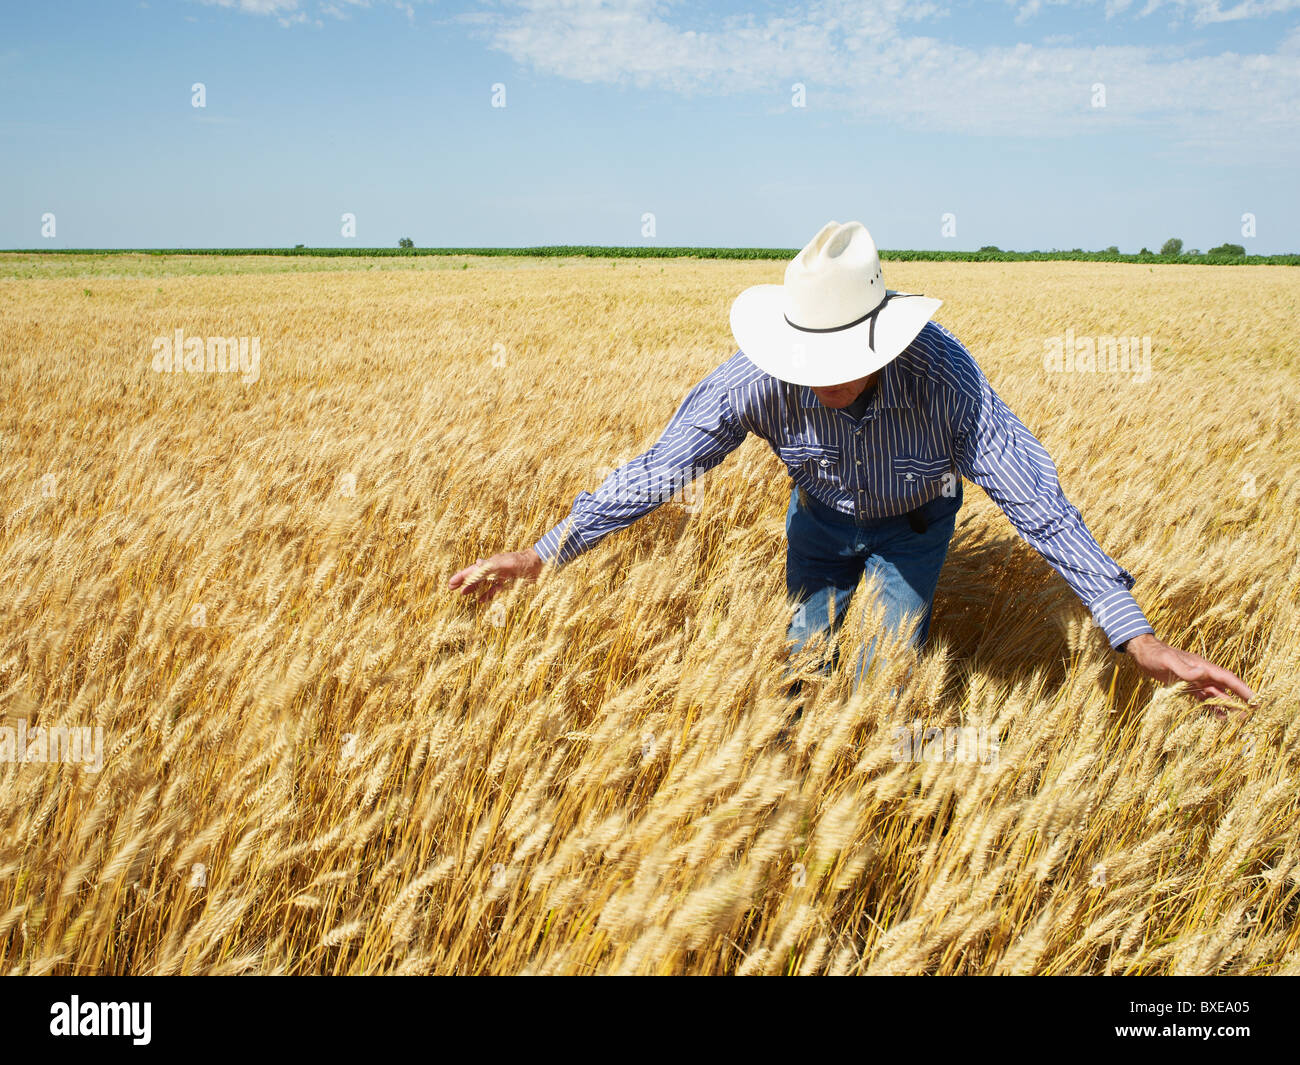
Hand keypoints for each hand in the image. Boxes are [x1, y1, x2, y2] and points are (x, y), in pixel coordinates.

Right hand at [448, 548, 543, 602]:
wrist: (538, 565)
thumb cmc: (520, 562)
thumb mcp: (504, 563)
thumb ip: (490, 565)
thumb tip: (476, 563)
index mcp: (490, 564)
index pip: (472, 570)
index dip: (461, 577)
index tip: (450, 584)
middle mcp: (493, 570)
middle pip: (475, 576)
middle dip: (464, 582)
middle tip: (451, 588)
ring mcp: (500, 577)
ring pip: (483, 583)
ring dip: (473, 588)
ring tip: (463, 594)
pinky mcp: (509, 583)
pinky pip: (495, 590)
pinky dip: (488, 595)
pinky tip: (482, 600)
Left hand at [1123, 633, 1257, 714]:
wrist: (1143, 653)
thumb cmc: (1156, 655)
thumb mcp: (1168, 661)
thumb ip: (1185, 669)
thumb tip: (1202, 674)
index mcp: (1203, 667)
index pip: (1227, 678)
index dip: (1242, 689)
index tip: (1255, 699)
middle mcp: (1202, 674)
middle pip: (1225, 687)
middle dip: (1239, 699)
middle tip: (1252, 713)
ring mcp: (1195, 680)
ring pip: (1216, 694)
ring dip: (1226, 705)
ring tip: (1238, 719)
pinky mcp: (1186, 686)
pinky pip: (1203, 698)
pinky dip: (1211, 706)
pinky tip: (1218, 716)